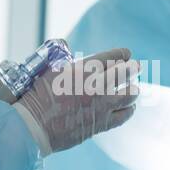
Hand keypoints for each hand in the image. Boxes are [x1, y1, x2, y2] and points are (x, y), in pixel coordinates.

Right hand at [15, 47, 138, 153]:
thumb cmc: (37, 96)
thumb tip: (66, 45)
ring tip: (133, 89)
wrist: (33, 125)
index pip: (113, 57)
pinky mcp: (101, 123)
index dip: (123, 55)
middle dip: (133, 68)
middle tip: (136, 68)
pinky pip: (124, 115)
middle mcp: (96, 85)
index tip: (127, 54)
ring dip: (133, 90)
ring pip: (130, 94)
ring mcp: (101, 105)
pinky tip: (129, 108)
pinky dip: (129, 110)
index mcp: (84, 69)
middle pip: (126, 72)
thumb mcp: (50, 69)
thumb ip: (65, 58)